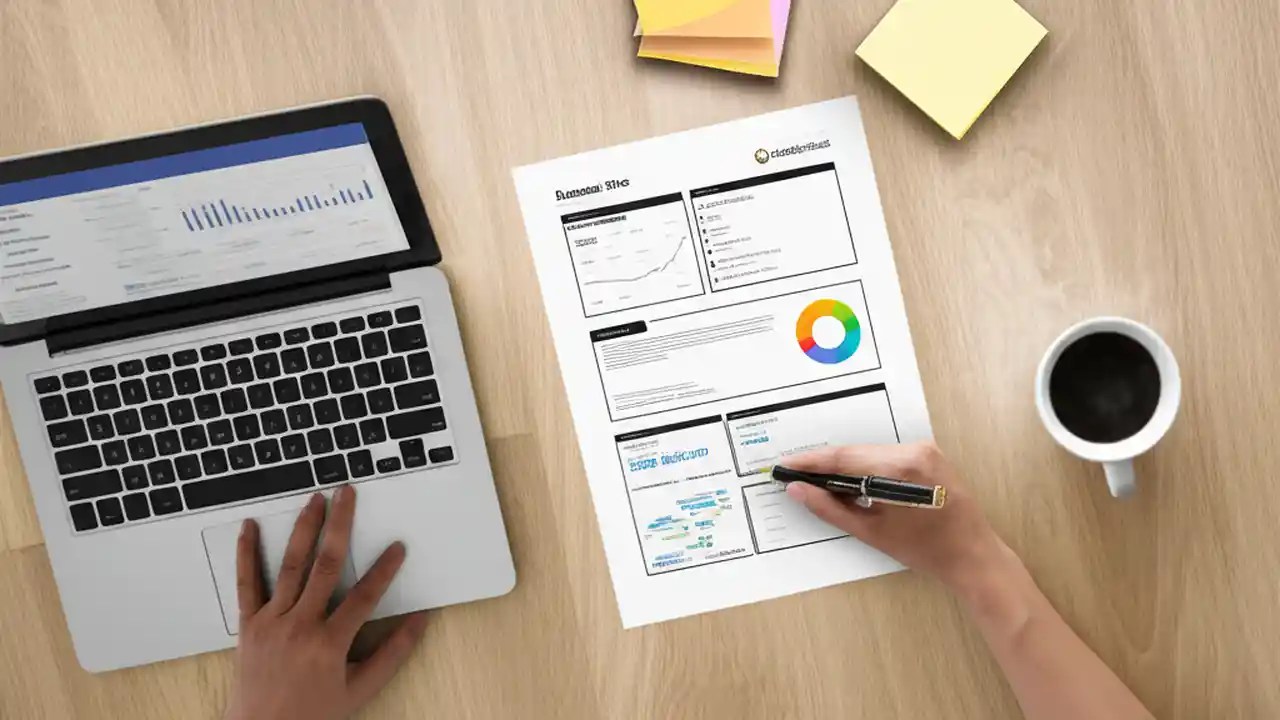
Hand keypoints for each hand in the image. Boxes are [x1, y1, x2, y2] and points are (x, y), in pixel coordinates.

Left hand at [224, 486, 427, 719]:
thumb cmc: (312, 715)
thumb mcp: (360, 690)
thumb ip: (393, 654)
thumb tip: (419, 622)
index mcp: (330, 643)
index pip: (365, 596)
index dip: (384, 569)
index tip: (397, 546)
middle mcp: (300, 626)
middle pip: (325, 565)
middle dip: (340, 525)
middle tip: (348, 494)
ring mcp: (271, 623)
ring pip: (290, 566)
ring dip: (304, 528)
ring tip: (315, 499)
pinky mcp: (248, 625)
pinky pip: (246, 583)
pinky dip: (246, 553)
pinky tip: (249, 527)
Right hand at [782, 442, 1005, 590]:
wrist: (973, 555)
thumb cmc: (926, 550)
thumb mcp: (871, 532)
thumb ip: (830, 508)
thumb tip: (799, 491)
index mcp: (900, 468)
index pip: (843, 457)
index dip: (810, 462)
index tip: (786, 467)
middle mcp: (914, 451)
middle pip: (855, 452)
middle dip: (825, 465)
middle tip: (798, 478)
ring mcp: (924, 450)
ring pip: (870, 453)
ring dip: (846, 467)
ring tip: (823, 485)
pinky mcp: (929, 455)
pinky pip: (887, 456)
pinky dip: (867, 467)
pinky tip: (854, 484)